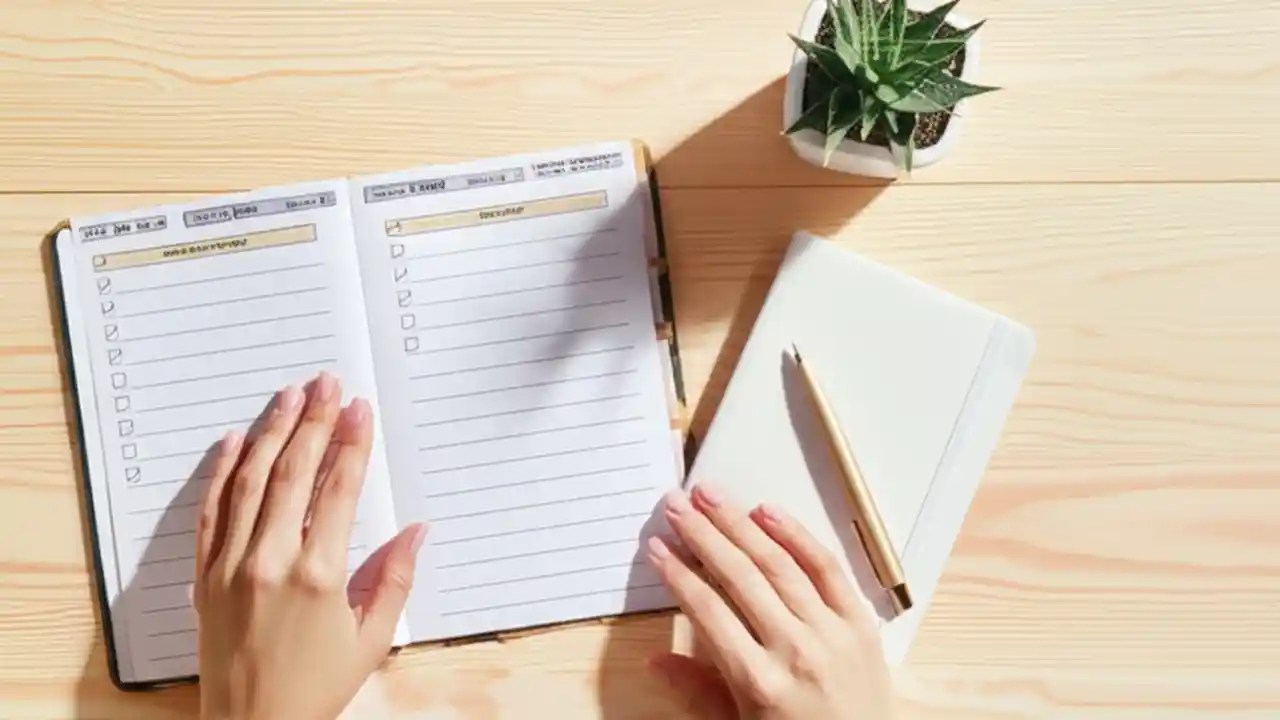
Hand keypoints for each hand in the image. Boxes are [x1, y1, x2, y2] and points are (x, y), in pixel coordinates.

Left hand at [195, 373, 425, 719]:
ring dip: (272, 433)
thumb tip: (417, 529)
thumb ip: (394, 578)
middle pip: (294, 472)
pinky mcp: (207, 576)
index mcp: (318, 576)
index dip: (351, 443)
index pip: (338, 489)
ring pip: (251, 482)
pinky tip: (237, 440)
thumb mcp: (371, 639)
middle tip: (326, 383)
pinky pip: (212, 512)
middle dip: (312, 421)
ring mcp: (233, 566)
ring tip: (289, 395)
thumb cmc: (315, 688)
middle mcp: (270, 562)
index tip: (359, 409)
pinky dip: (223, 472)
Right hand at [647, 485, 891, 719]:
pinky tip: (767, 510)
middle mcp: (795, 651)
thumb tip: (653, 659)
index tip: (656, 546)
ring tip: (710, 494)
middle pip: (740, 578)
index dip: (678, 575)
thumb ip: (697, 693)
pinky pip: (827, 568)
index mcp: (759, 683)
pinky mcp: (860, 621)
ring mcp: (832, 632)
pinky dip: (797, 535)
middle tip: (676, 504)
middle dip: (703, 535)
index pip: (708, 613)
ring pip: (779, 564)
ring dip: (740, 523)